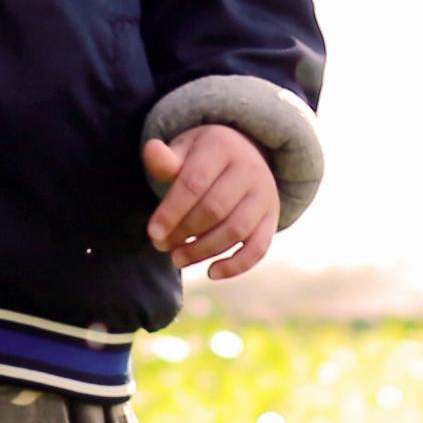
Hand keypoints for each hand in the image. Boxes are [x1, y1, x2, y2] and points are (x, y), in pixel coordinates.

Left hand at [141, 121, 278, 280]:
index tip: (153, 232)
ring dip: (204, 250)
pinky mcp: (271, 219)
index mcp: (222, 148)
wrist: (245, 152)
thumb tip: (151, 151)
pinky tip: (211, 273)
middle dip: (184, 232)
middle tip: (162, 245)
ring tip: (178, 259)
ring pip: (235, 230)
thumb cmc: (203, 156)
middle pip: (214, 209)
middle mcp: (249, 170)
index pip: (195, 183)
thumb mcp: (184, 149)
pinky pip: (259, 248)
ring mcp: (264, 196)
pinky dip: (237, 265)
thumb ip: (167, 159)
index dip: (172, 211)